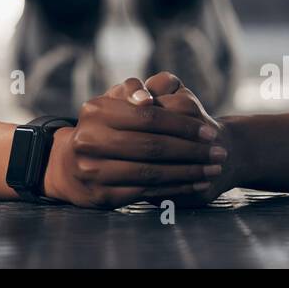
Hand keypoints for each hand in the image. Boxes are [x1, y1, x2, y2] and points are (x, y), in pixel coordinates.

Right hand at [42, 83, 224, 209]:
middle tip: (219, 152)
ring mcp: (93, 170)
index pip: (148, 117)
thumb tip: (147, 98)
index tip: (208, 132)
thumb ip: (132, 92)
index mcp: (95, 111)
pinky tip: (194, 184)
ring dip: (188, 172)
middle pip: (152, 146)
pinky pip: (146, 192)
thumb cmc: (102, 126)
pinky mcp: (102, 195)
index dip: (182, 125)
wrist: (69, 164)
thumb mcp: (112, 102)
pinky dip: (174, 188)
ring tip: (212, 169)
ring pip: (151, 172)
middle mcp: (90, 141)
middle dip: (191, 151)